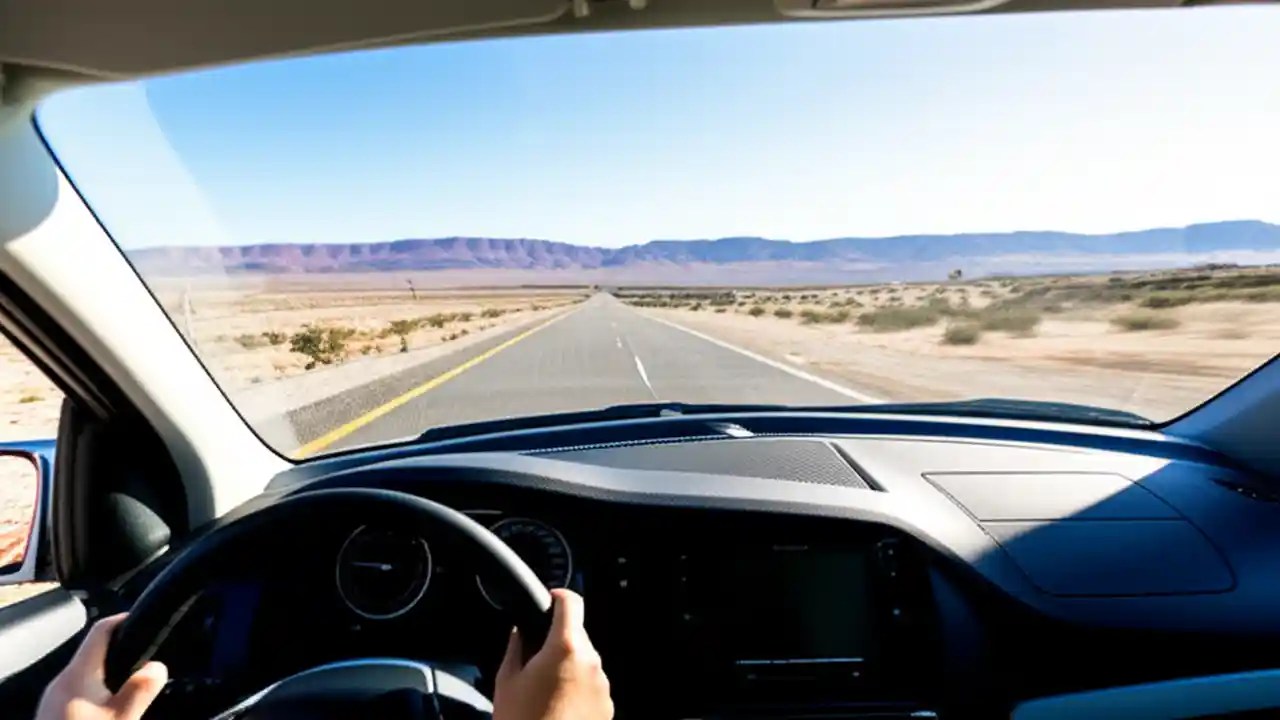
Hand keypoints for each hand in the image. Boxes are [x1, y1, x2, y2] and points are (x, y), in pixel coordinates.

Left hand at [36, 614, 167, 719]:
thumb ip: (141, 690)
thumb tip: (158, 666)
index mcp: (77, 674)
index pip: (101, 631)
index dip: (124, 621)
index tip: (145, 622)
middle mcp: (60, 682)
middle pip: (95, 654)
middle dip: (123, 656)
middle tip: (149, 664)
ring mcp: (52, 700)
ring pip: (87, 676)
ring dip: (111, 679)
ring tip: (135, 692)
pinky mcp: (51, 715)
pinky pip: (79, 694)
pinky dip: (99, 695)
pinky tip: (111, 714)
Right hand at [493, 589, 612, 719]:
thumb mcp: (507, 680)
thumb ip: (517, 646)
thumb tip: (522, 632)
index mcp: (564, 648)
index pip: (571, 602)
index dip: (558, 597)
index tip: (550, 601)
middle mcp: (590, 662)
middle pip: (577, 634)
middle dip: (558, 641)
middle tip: (535, 660)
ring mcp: (602, 686)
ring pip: (585, 661)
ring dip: (568, 666)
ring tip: (544, 691)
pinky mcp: (607, 706)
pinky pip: (592, 684)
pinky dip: (578, 688)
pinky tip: (558, 707)